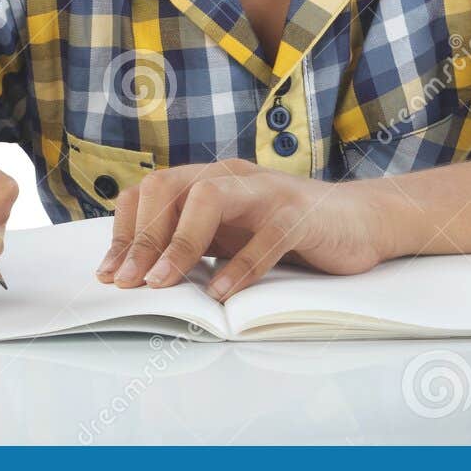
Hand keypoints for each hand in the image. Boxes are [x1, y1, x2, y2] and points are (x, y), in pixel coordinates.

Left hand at [94, 159, 394, 300]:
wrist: (359, 220)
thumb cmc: (287, 230)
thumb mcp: (231, 233)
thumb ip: (193, 243)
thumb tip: (139, 275)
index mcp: (209, 179)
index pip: (150, 191)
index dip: (125, 232)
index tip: (110, 274)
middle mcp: (232, 177)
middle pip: (170, 188)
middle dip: (143, 237)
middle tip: (128, 282)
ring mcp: (267, 192)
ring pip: (209, 199)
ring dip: (178, 244)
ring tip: (160, 283)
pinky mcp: (299, 215)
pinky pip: (264, 237)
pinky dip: (239, 267)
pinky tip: (220, 294)